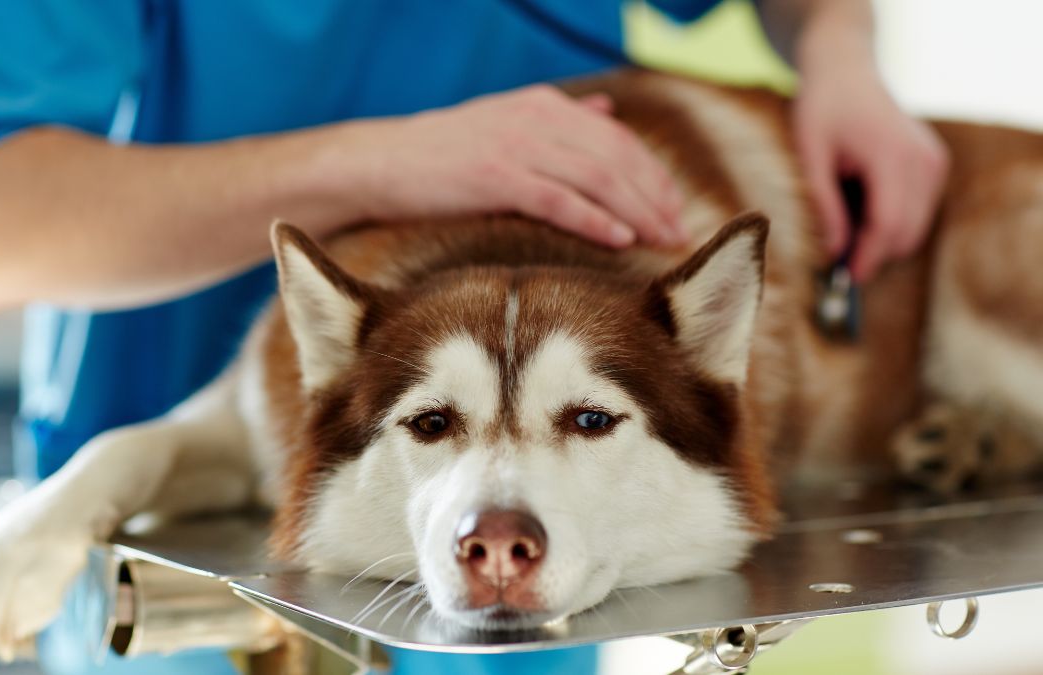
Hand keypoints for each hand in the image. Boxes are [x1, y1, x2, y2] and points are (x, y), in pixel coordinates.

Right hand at [344, 85, 685, 247]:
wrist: (381, 163)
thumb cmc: (443, 155)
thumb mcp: (506, 122)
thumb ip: (560, 118)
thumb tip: (607, 110)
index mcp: (544, 105)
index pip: (618, 138)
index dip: (652, 174)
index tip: (675, 209)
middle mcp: (538, 118)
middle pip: (617, 157)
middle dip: (654, 196)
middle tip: (678, 234)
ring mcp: (517, 145)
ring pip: (597, 177)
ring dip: (637, 212)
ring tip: (662, 241)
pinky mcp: (495, 176)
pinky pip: (558, 200)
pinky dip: (594, 219)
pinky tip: (620, 240)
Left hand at [794, 61, 949, 281]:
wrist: (846, 72)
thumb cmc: (820, 110)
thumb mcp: (808, 155)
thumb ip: (822, 203)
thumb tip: (832, 252)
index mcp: (891, 154)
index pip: (888, 223)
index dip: (868, 257)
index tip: (845, 279)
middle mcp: (922, 159)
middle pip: (905, 231)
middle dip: (873, 253)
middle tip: (836, 263)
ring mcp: (933, 161)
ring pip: (915, 226)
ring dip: (882, 238)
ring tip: (843, 221)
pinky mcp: (934, 164)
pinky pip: (918, 210)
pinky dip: (891, 220)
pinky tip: (861, 204)